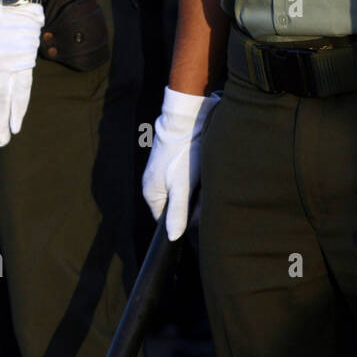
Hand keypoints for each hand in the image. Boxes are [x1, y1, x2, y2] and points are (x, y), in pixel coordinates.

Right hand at [142, 86, 219, 239]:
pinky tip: (205, 170)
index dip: (185, 220)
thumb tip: (172, 238)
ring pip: (184, 191)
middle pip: (177, 205)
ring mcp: (165, 170)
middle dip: (193, 203)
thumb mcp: (181, 187)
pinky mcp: (176, 159)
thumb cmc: (183, 154)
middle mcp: (155, 183)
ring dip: (197, 189)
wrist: (188, 117)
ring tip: (204, 178)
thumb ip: (177, 213)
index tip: (200, 211)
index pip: (166, 219)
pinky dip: (197, 176)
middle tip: (204, 191)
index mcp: (151, 193)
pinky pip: (187, 177)